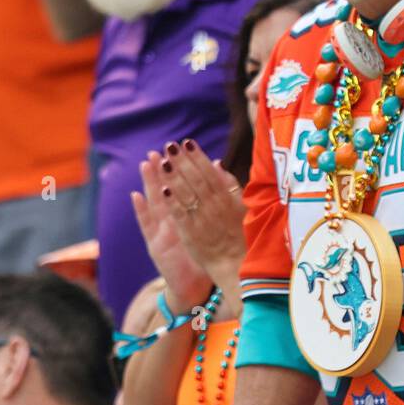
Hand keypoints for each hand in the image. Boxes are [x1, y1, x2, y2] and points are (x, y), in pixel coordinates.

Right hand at [133, 152, 211, 312]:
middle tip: (155, 151)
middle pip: (165, 192)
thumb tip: (218, 173)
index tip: (177, 149)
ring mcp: (163, 233)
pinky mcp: (157, 247)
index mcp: (186, 216)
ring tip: (145, 164)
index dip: (180, 169)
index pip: (183, 188)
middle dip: (161, 171)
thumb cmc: (203, 255)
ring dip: (148, 184)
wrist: (195, 287)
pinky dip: (141, 211)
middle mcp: (172, 222)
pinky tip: (135, 196)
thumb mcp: (206, 228)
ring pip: (154, 204)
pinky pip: (147, 227)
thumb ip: (209, 204)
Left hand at [155, 139, 247, 291]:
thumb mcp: (241, 205)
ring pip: (186, 194)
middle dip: (182, 161)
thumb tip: (216, 163)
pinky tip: (162, 189)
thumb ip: (229, 184)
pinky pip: (180, 214)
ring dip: (174, 177)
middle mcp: (214, 206)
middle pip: (195, 179)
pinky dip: (172, 201)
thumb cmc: (240, 231)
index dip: (197, 156)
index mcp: (227, 198)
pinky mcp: (190, 233)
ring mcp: (201, 219)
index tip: (187, 142)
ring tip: (162, 161)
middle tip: (170, 146)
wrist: (234, 262)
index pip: (209, 172)